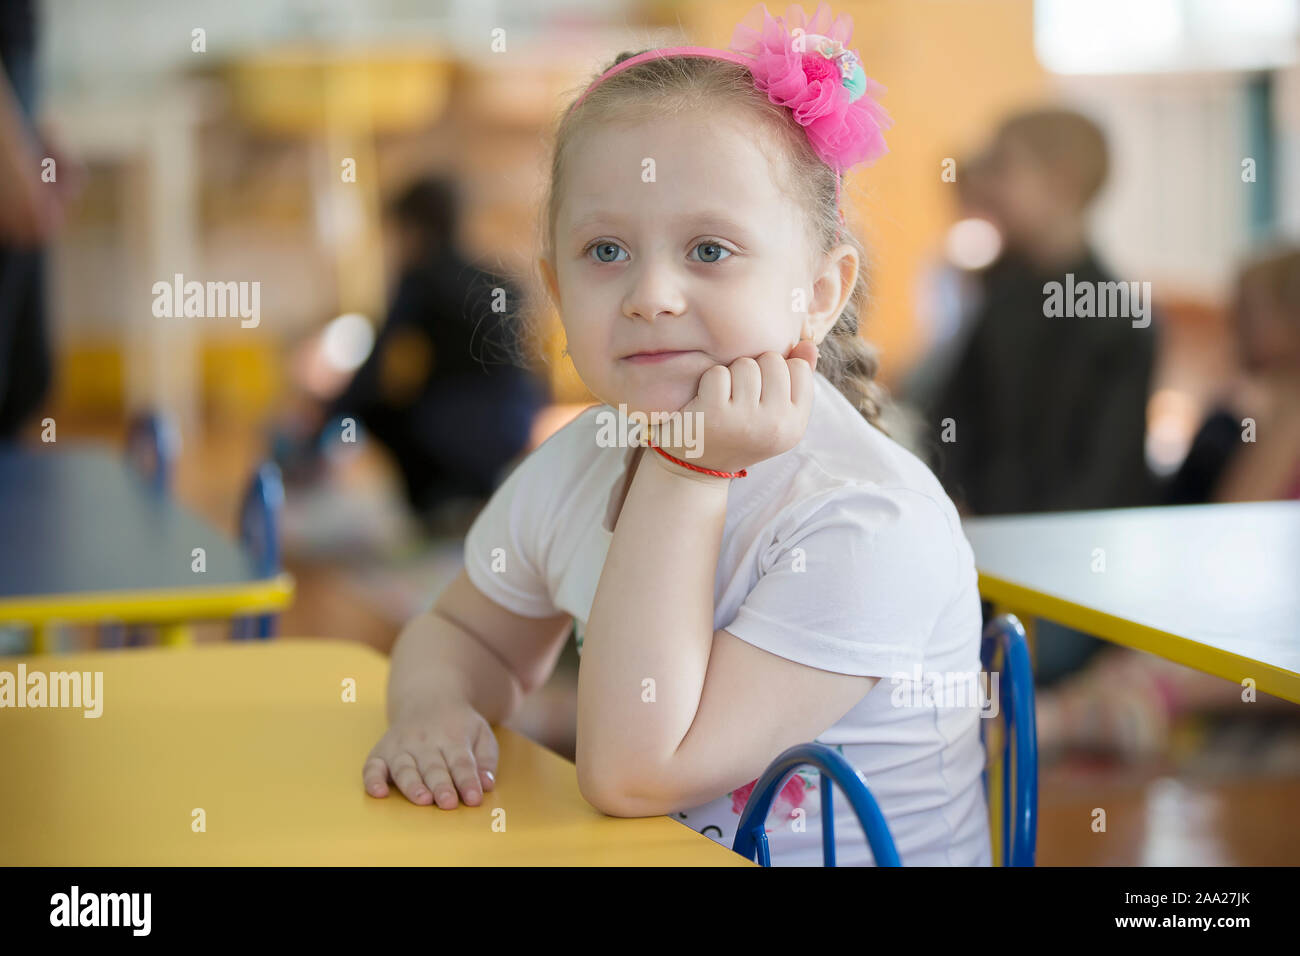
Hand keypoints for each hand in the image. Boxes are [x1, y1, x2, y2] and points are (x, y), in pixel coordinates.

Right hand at [362, 700, 498, 808]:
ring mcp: (401, 746)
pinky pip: (372, 767)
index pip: (461, 762)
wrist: (428, 698)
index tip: (474, 799)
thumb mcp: (481, 733)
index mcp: (453, 738)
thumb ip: (486, 759)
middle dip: (440, 786)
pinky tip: (378, 793)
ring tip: (422, 800)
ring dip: (412, 785)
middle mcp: (425, 742)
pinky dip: (372, 780)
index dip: (467, 781)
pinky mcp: (380, 752)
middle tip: (448, 803)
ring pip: (405, 768)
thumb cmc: (458, 725)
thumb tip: (487, 785)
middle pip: (433, 767)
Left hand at [651, 339, 817, 475]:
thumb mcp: (776, 414)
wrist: (698, 466)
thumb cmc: (741, 431)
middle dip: (755, 369)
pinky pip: (718, 372)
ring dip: (732, 375)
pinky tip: (708, 401)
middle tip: (741, 395)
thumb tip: (808, 344)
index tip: (764, 391)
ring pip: (745, 364)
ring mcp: (745, 420)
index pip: (799, 368)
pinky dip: (709, 382)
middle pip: (772, 360)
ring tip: (726, 398)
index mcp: (795, 425)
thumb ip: (797, 379)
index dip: (778, 371)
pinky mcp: (714, 414)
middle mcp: (775, 425)